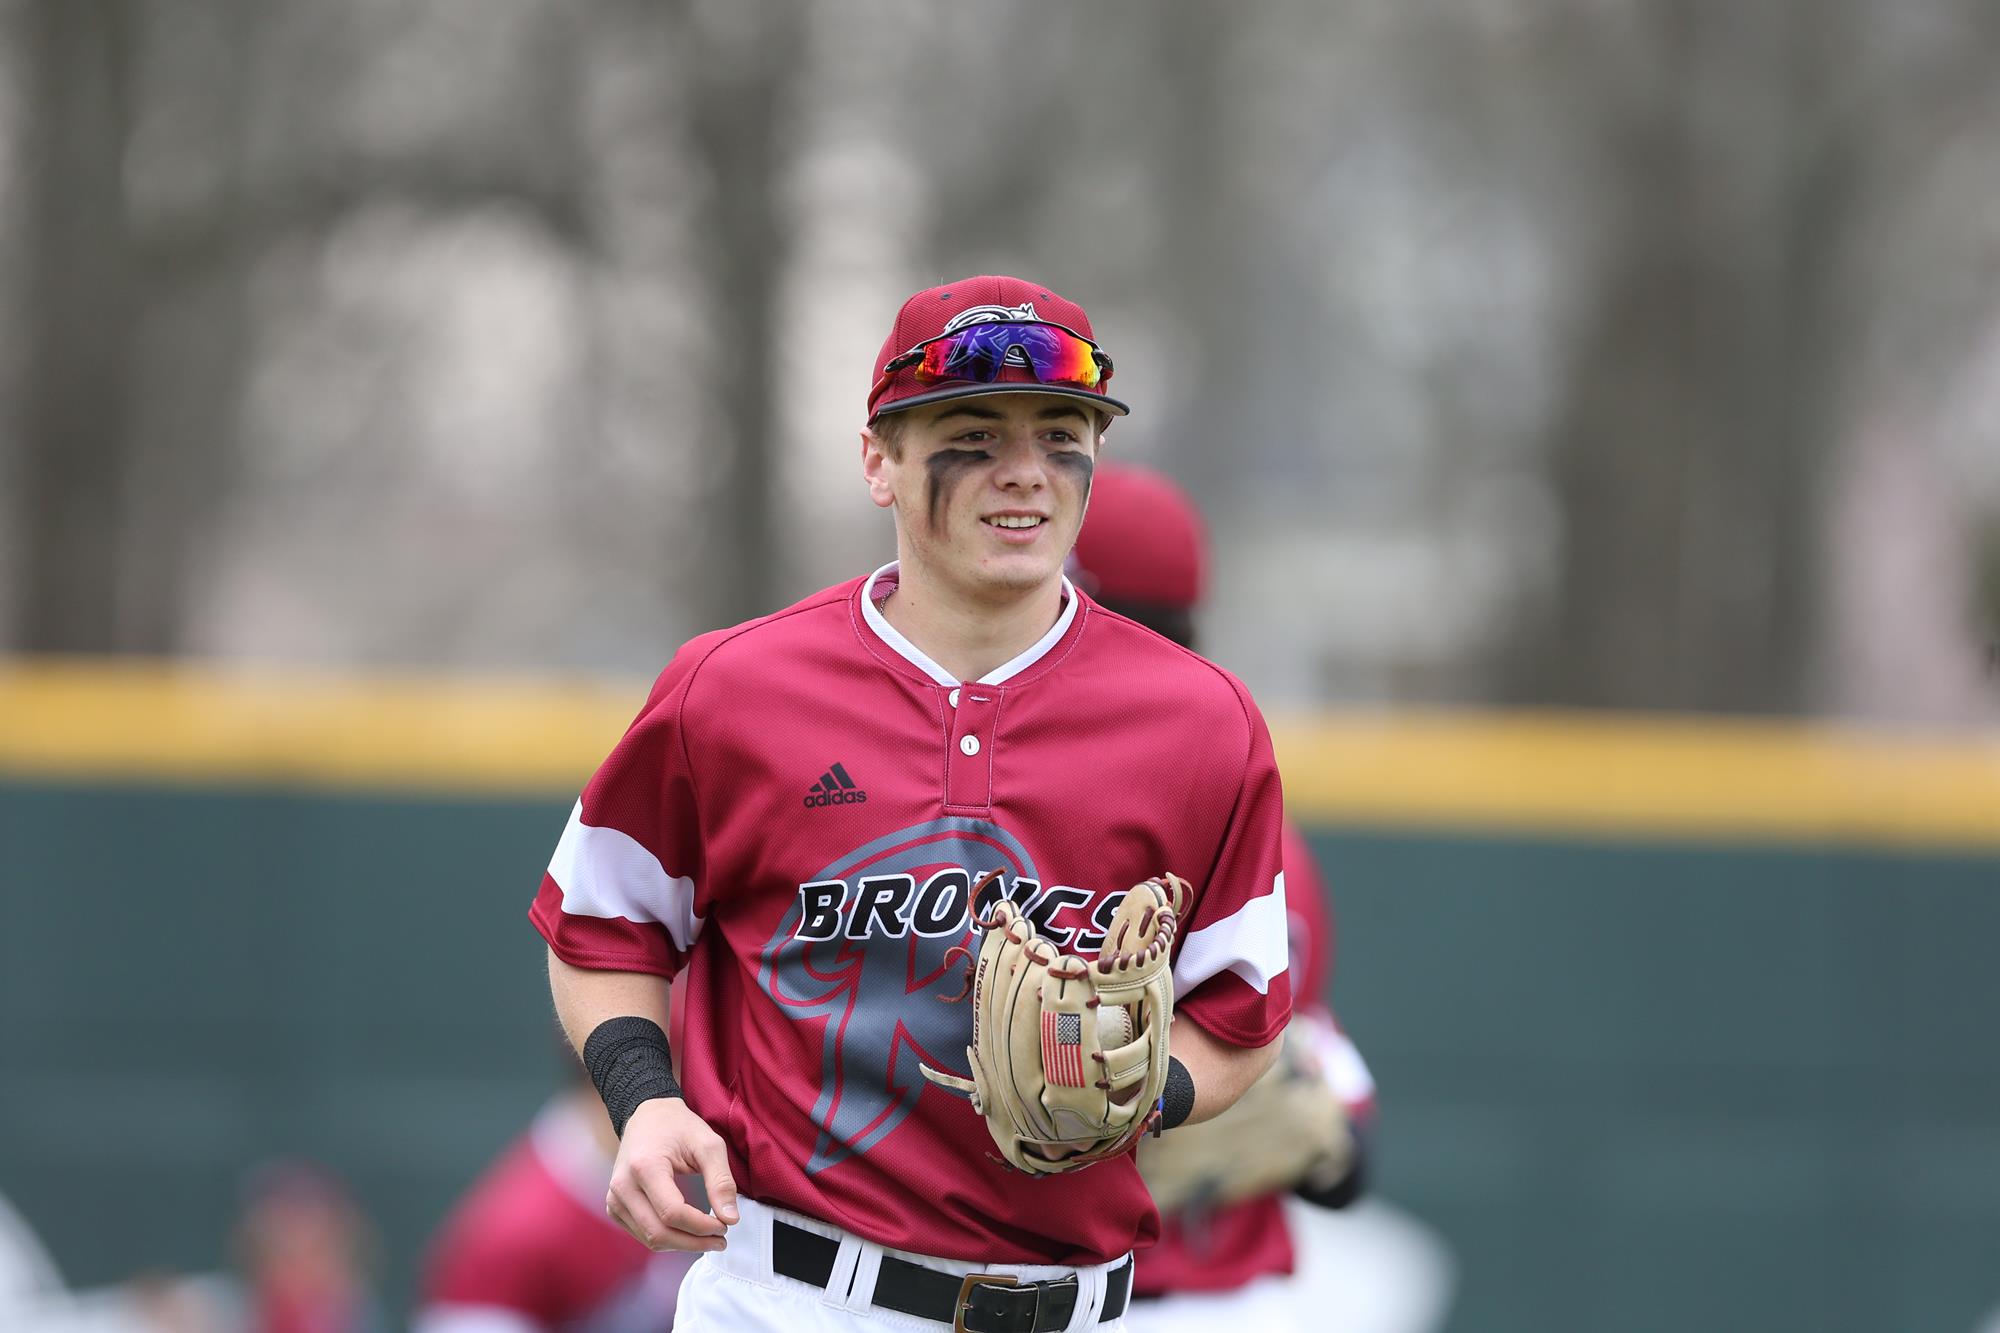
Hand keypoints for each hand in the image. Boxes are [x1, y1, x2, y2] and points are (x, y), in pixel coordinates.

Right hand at [605, 1097, 740, 1252]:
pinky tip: (686, 1232)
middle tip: (721, 1239)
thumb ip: (721, 1181)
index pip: (672, 1213)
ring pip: (649, 1239)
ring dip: (682, 1244)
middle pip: (658, 1233)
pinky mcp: (614, 1206)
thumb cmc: (679, 1127)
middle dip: (694, 1242)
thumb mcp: (709, 1145)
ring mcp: (614, 1198)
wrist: (648, 1115)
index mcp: (644, 1167)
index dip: (701, 1227)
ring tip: (708, 1237)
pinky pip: (641, 1234)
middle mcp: (622, 1186)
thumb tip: (730, 1219)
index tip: (725, 1226)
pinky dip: (666, 1238)